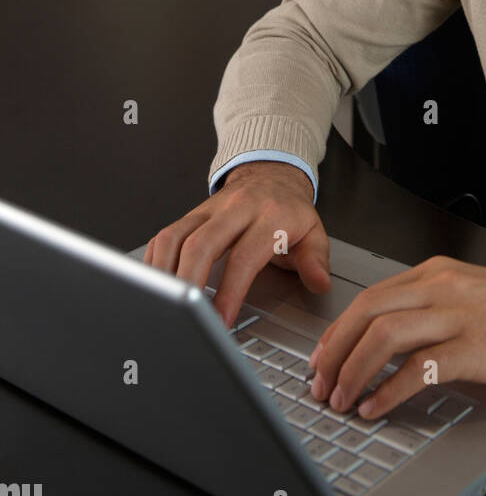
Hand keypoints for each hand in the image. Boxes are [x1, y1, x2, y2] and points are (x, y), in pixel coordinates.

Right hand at [144, 162, 329, 326]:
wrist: (273, 176)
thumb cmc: (290, 211)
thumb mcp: (314, 233)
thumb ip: (316, 260)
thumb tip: (319, 283)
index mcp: (269, 215)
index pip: (244, 256)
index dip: (230, 291)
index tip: (221, 320)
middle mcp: (236, 208)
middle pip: (201, 244)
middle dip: (189, 284)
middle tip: (187, 317)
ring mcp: (209, 209)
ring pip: (176, 237)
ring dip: (165, 273)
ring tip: (164, 306)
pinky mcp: (191, 214)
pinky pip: (165, 235)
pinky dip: (155, 261)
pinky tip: (155, 285)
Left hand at [306, 258, 485, 418]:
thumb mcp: (470, 293)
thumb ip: (430, 304)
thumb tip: (385, 334)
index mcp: (437, 273)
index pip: (370, 295)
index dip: (338, 329)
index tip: (323, 355)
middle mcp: (442, 287)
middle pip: (367, 312)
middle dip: (335, 350)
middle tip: (320, 381)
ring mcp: (458, 315)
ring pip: (384, 336)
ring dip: (354, 371)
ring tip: (342, 398)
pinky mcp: (475, 347)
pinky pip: (418, 368)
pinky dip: (388, 391)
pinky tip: (377, 407)